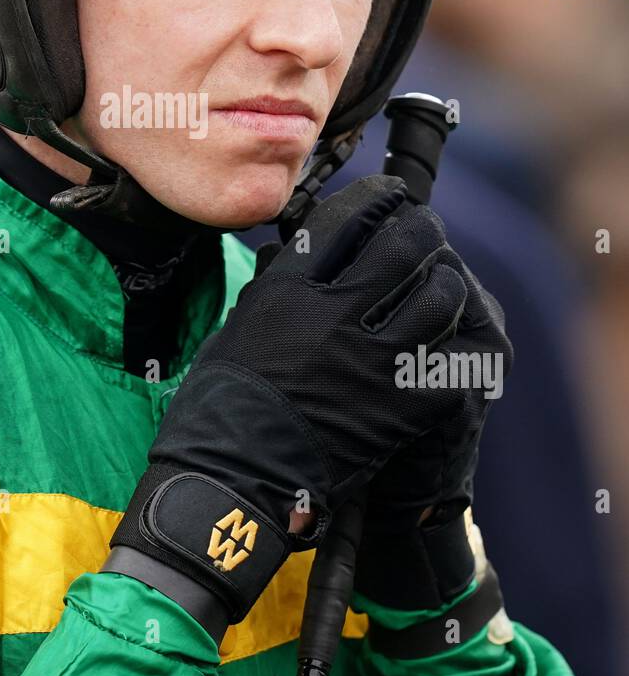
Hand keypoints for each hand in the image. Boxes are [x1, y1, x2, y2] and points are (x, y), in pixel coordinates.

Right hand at [107, 174, 482, 628]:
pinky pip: (452, 360)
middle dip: (423, 231)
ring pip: (439, 296)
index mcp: (286, 290)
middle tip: (427, 231)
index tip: (390, 195)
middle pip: (402, 246)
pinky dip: (458, 348)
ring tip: (444, 284)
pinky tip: (452, 344)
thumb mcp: (235, 329)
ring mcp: (371, 359)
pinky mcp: (398, 406)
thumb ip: (273, 290)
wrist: (229, 480)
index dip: (375, 200)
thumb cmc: (216, 408)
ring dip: (447, 285)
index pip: (341, 221)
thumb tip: (298, 258)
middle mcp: (332, 314)